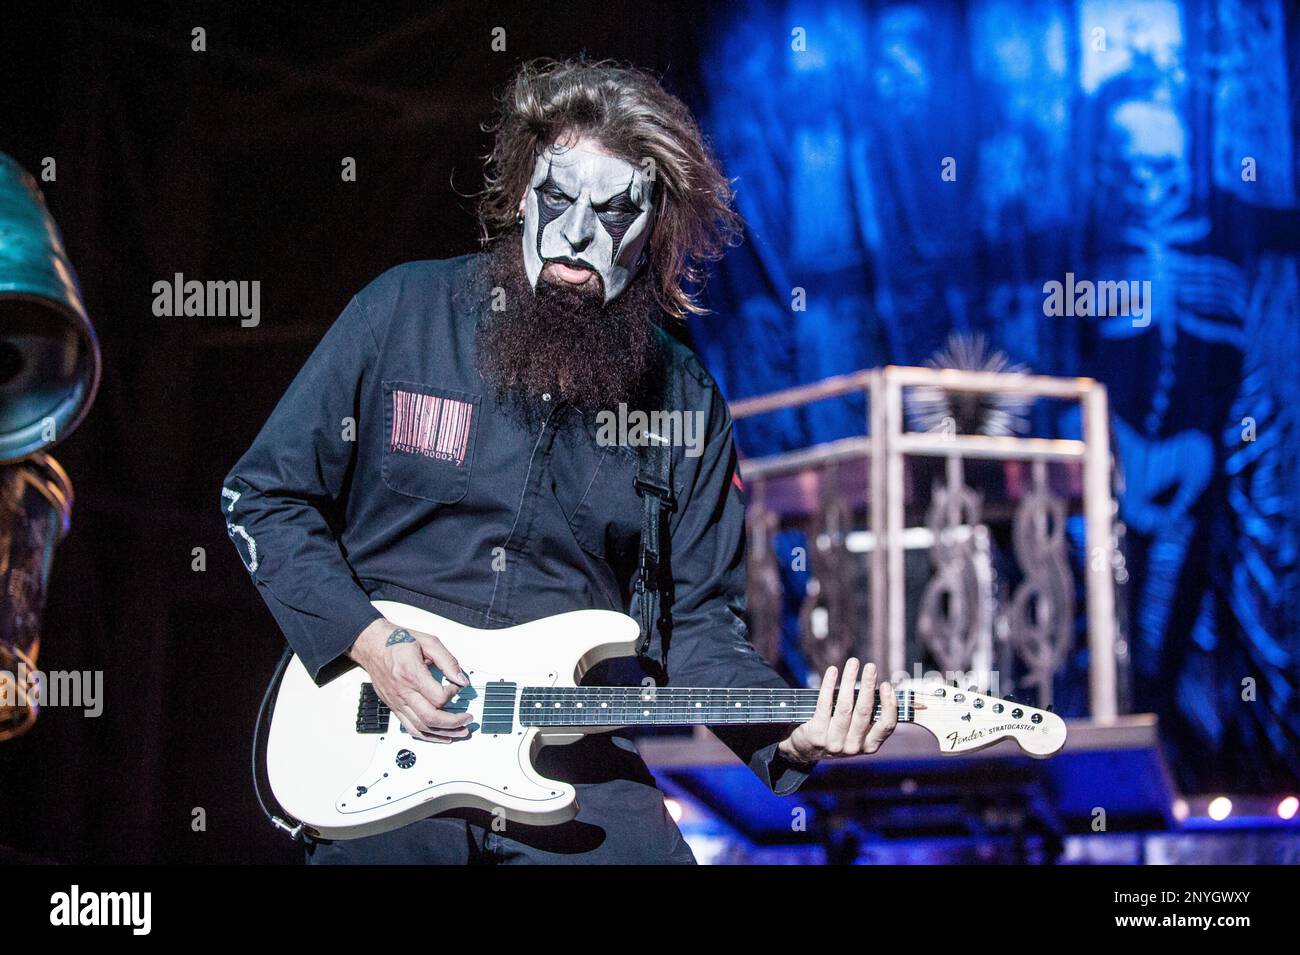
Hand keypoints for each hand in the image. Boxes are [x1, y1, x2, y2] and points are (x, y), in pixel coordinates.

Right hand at [347, 618, 471, 741]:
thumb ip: (448, 661)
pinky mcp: (394, 707)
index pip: (438, 697)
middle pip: (431, 718)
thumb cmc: (396, 642)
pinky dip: (427, 736)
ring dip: (443, 734)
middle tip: (467, 719)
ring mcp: (397, 702)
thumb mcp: (428, 642)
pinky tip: (439, 736)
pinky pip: (410, 728)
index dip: (453, 693)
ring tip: (459, 732)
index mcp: (412, 674)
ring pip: (421, 728)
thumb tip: (461, 679)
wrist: (372, 645)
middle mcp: (403, 692)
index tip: (456, 686)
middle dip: (453, 723)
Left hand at [778, 659, 896, 764]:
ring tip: (853, 663)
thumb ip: (867, 715)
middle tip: (870, 666)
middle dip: (868, 686)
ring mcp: (834, 743)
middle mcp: (853, 747)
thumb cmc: (836, 732)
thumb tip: (876, 685)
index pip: (886, 726)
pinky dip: (829, 685)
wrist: (805, 749)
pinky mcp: (816, 735)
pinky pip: (825, 705)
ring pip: (845, 706)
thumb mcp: (856, 731)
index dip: (889, 705)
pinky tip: (832, 671)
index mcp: (868, 746)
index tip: (886, 685)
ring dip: (849, 681)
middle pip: (864, 712)